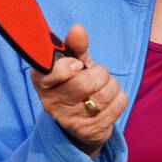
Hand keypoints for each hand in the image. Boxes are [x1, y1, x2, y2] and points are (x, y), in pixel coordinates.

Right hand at [29, 23, 126, 159]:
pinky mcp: (88, 132)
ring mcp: (69, 120)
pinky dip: (119, 98)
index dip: (68, 66)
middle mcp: (51, 103)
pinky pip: (117, 106)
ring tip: (104, 88)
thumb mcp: (74, 63)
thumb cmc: (76, 84)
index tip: (78, 65)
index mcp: (42, 81)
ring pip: (104, 94)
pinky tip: (110, 101)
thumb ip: (75, 45)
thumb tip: (77, 29)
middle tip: (97, 75)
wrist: (82, 120)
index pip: (52, 72)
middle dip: (99, 74)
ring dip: (112, 85)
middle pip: (85, 83)